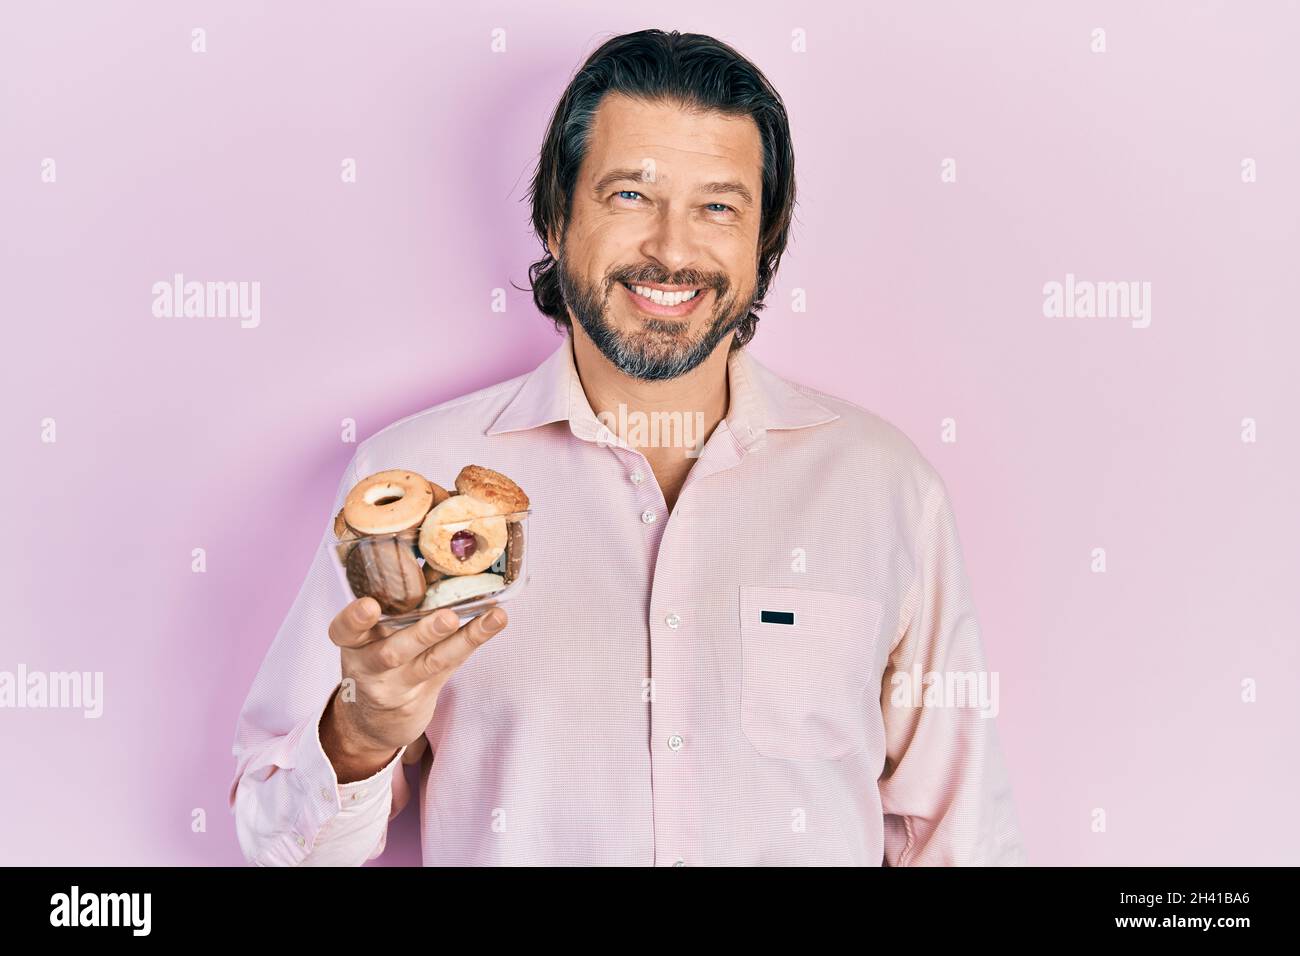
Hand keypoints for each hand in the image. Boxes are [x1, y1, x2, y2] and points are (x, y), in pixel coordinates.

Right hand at [319, 596, 507, 781]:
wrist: (373, 720)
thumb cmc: (377, 659)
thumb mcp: (374, 634)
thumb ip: (400, 602)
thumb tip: (437, 557)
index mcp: (353, 643)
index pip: (344, 631)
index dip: (354, 619)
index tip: (369, 605)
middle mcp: (370, 666)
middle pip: (393, 652)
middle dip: (422, 634)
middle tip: (448, 617)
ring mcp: (397, 686)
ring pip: (430, 663)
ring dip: (462, 639)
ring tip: (489, 618)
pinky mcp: (422, 696)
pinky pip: (451, 666)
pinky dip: (474, 641)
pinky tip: (495, 622)